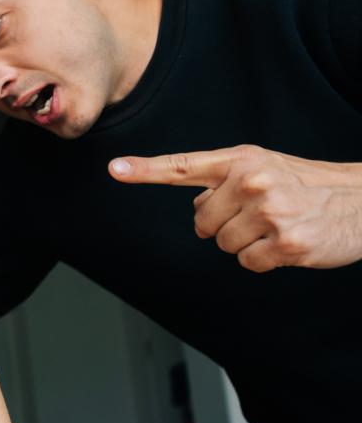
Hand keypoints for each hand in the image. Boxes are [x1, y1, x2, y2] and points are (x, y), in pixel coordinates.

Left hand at [109, 144, 361, 271]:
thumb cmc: (309, 185)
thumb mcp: (266, 168)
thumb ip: (224, 181)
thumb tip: (196, 206)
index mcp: (242, 160)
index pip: (183, 166)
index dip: (145, 170)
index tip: (114, 169)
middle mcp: (252, 181)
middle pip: (201, 222)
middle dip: (225, 225)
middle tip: (263, 214)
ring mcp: (269, 212)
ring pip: (223, 245)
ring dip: (247, 244)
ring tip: (279, 225)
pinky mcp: (285, 243)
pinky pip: (247, 263)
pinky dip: (264, 260)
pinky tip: (289, 243)